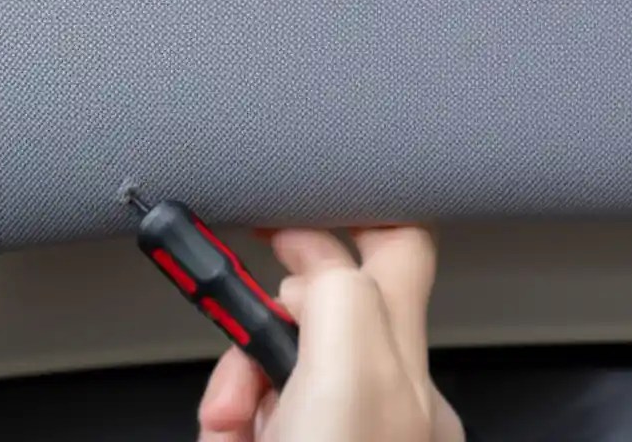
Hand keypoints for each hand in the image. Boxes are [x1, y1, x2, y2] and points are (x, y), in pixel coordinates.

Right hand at [198, 227, 463, 441]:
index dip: (340, 217)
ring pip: (270, 363)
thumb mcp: (352, 376)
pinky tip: (231, 441)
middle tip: (236, 331)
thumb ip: (339, 294)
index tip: (285, 212)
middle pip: (310, 306)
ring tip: (232, 421)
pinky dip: (227, 423)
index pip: (397, 247)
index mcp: (403, 363)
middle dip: (256, 316)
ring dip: (233, 381)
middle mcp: (379, 393)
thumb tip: (311, 257)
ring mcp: (339, 426)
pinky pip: (251, 411)